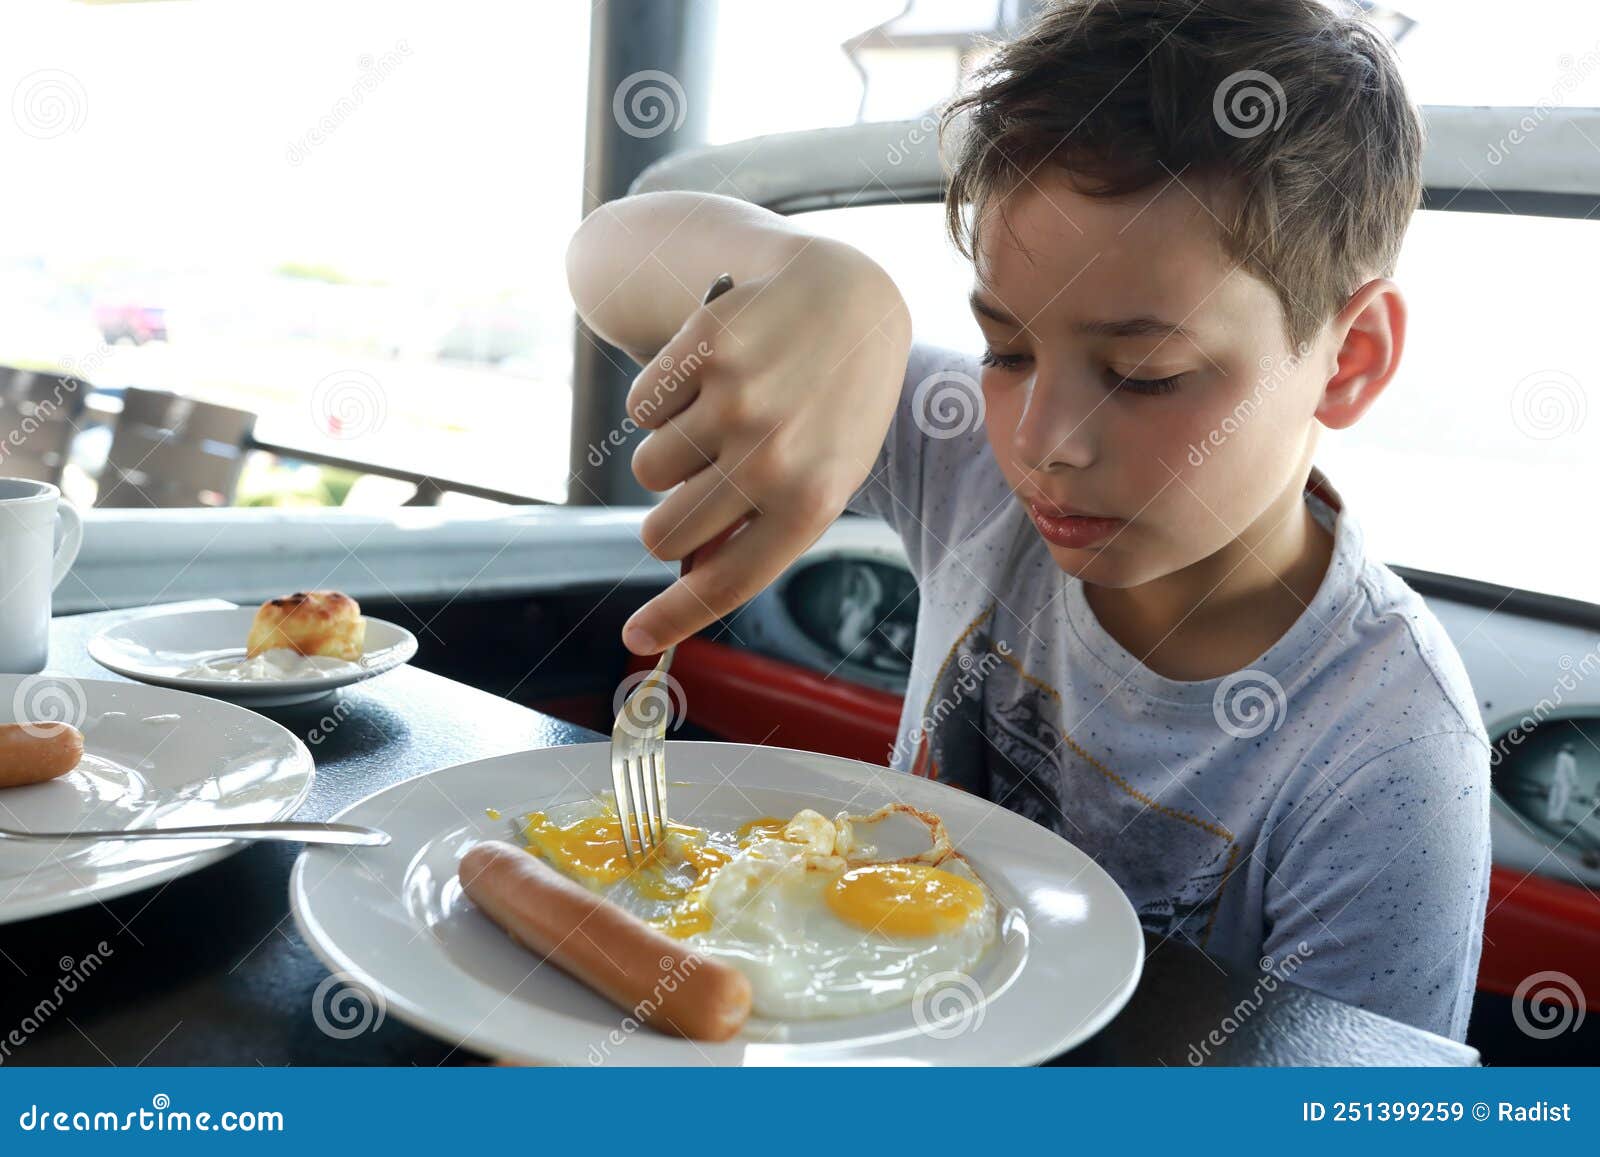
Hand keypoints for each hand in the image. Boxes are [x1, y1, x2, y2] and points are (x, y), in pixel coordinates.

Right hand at [620, 240, 909, 653]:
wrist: (850, 301)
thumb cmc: (834, 406)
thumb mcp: (824, 476)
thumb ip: (761, 529)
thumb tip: (687, 578)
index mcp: (810, 502)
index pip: (724, 582)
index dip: (672, 619)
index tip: (636, 640)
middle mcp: (772, 456)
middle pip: (665, 534)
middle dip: (666, 525)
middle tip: (696, 494)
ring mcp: (735, 399)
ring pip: (645, 470)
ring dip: (669, 456)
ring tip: (717, 423)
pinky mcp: (704, 348)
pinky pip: (640, 408)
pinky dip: (661, 402)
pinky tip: (709, 379)